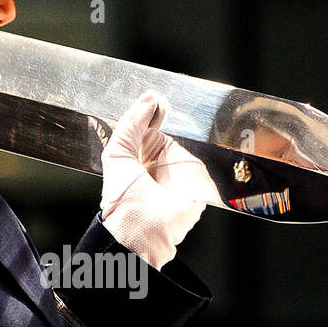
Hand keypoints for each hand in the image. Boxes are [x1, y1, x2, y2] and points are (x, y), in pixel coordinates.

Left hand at [99, 90, 219, 268]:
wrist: (142, 230)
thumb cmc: (122, 198)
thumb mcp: (117, 154)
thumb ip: (131, 125)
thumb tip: (150, 99)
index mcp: (140, 154)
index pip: (149, 123)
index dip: (152, 109)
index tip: (156, 96)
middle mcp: (162, 159)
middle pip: (173, 126)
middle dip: (173, 113)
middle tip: (169, 100)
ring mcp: (184, 168)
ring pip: (193, 137)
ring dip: (194, 125)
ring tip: (187, 111)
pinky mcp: (203, 178)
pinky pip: (210, 154)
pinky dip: (210, 143)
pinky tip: (208, 130)